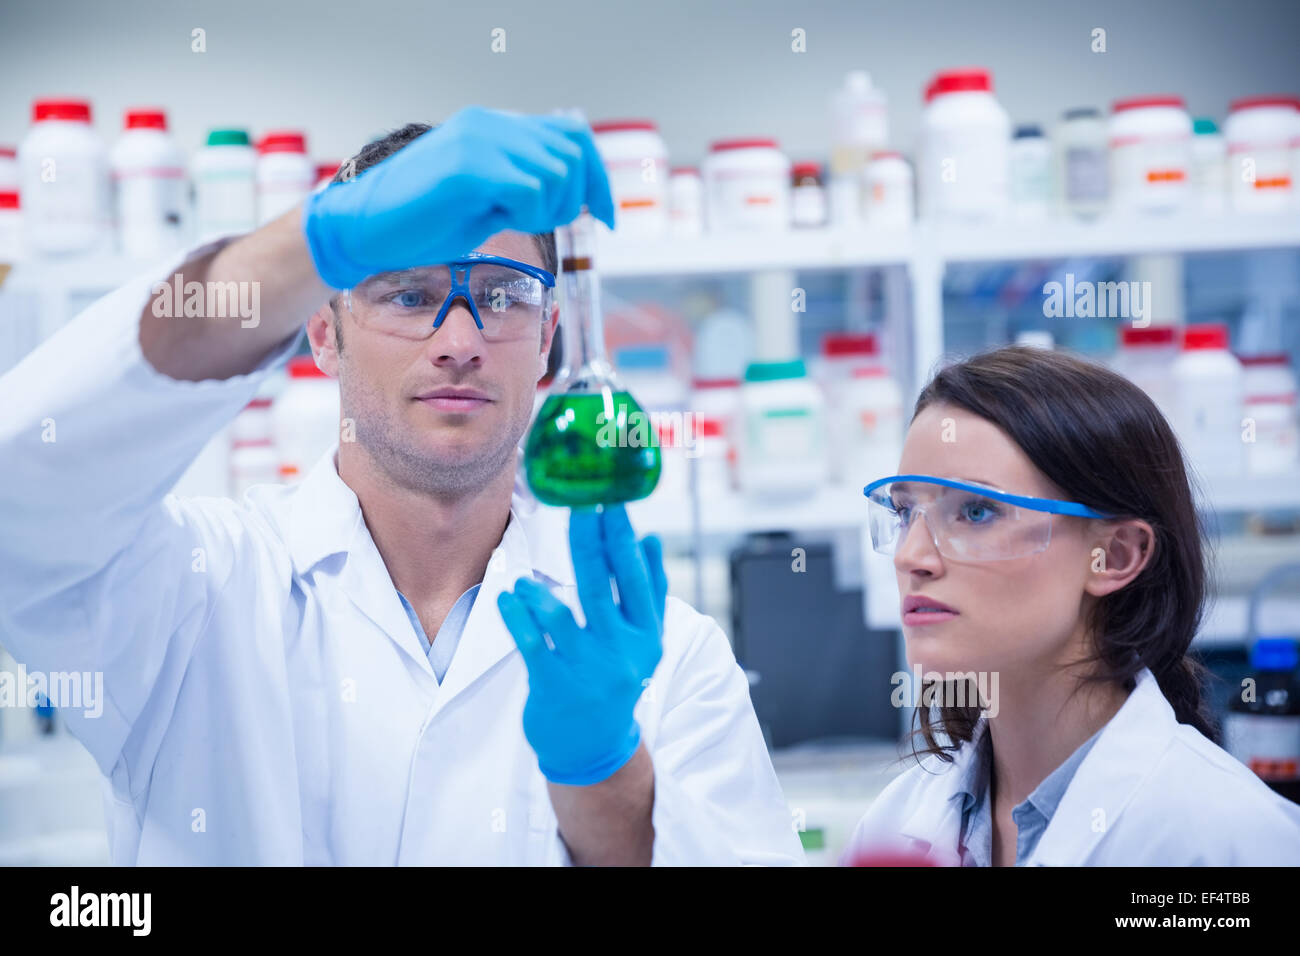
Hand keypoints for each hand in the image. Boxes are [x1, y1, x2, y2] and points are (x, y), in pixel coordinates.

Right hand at [302, 106, 615, 288]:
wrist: (363, 226)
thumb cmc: (420, 219)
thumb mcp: (485, 195)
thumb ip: (522, 182)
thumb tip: (569, 191)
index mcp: (496, 127)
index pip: (573, 137)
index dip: (598, 179)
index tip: (608, 219)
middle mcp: (491, 124)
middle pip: (574, 154)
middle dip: (575, 199)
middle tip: (544, 224)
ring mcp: (478, 142)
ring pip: (557, 174)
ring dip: (548, 209)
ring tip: (513, 221)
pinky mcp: (467, 169)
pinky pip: (529, 190)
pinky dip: (529, 213)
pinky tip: (502, 220)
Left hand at [496, 504, 667, 785]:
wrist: (594, 746)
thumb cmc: (617, 678)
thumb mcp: (643, 640)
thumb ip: (649, 591)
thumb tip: (651, 538)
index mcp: (646, 637)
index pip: (637, 580)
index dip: (624, 540)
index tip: (611, 504)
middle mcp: (621, 654)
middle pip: (599, 588)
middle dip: (588, 544)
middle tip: (579, 509)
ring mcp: (586, 672)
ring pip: (559, 615)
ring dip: (538, 590)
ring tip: (524, 581)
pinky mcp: (553, 686)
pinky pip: (529, 641)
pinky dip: (516, 614)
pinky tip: (508, 598)